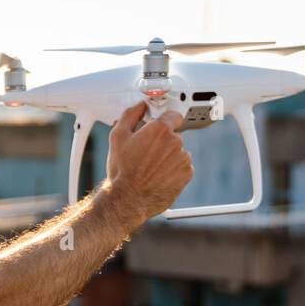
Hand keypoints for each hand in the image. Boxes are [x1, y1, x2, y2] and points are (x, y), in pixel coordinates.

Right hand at [100, 102, 193, 224]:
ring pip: (178, 152)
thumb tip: (140, 106)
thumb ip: (130, 115)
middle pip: (174, 135)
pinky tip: (158, 176)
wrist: (128, 200)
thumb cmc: (121, 170)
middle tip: (147, 155)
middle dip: (163, 143)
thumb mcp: (117, 137)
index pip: (173, 115)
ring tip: (151, 169)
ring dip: (168, 157)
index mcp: (160, 129)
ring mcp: (183, 158)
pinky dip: (174, 170)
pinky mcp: (187, 173)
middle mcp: (175, 141)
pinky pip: (183, 167)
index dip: (164, 123)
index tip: (157, 130)